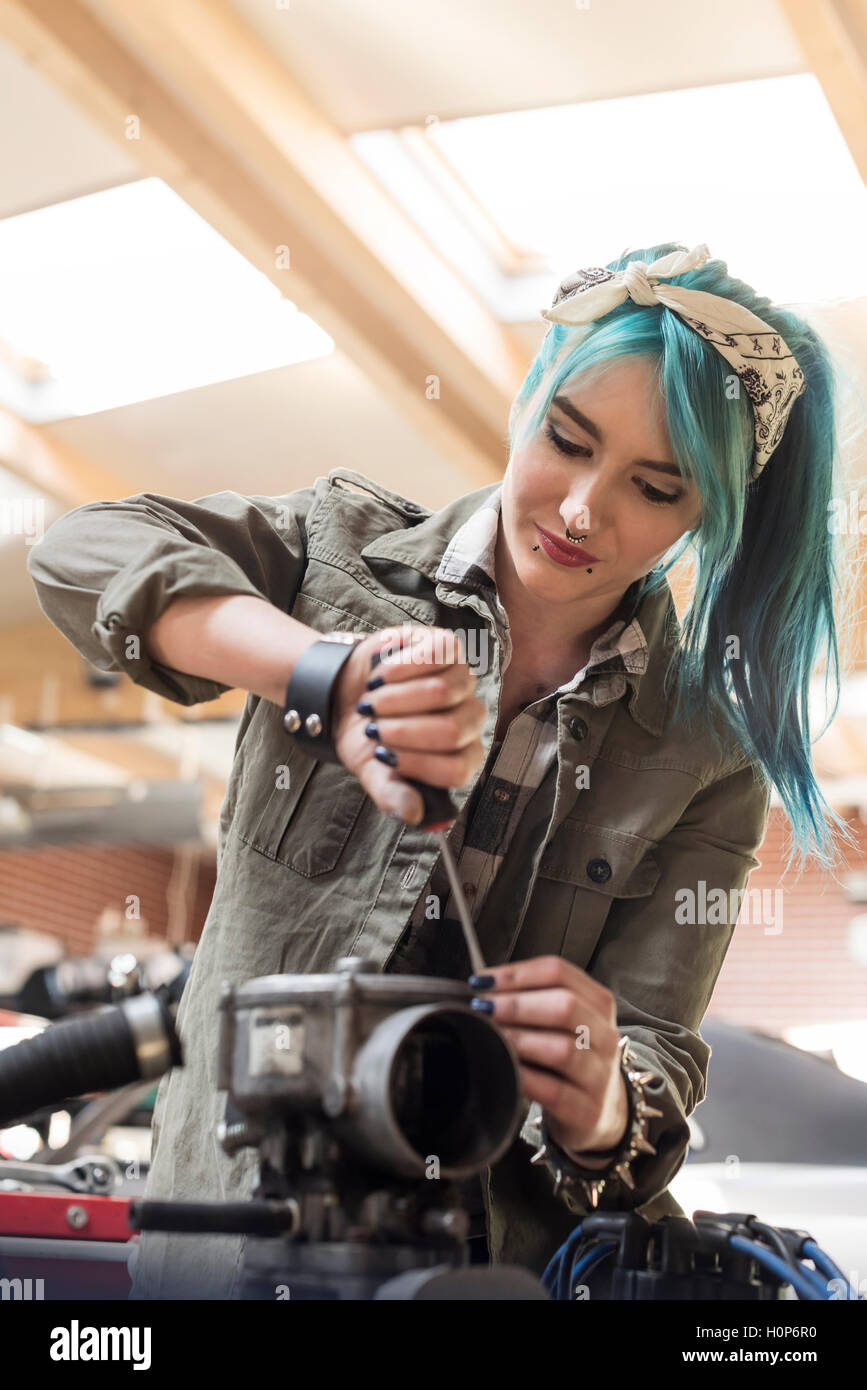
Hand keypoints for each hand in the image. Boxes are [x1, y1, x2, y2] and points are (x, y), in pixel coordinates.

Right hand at [332, 624, 486, 824]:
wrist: (345, 692)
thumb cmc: (366, 735)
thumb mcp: (372, 771)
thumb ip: (393, 795)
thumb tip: (414, 815)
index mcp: (460, 757)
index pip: (457, 769)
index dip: (418, 764)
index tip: (383, 756)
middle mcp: (469, 719)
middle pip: (453, 730)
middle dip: (405, 731)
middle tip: (373, 729)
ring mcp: (462, 681)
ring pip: (443, 691)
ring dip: (397, 699)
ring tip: (372, 703)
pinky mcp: (446, 649)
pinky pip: (434, 657)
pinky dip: (399, 669)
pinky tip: (380, 677)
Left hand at [471, 956, 628, 1158]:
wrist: (599, 1111)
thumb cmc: (570, 1058)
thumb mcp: (561, 1025)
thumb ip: (533, 1001)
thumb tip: (483, 987)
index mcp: (598, 1003)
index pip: (558, 972)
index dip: (516, 974)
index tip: (482, 982)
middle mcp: (605, 1036)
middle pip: (566, 1006)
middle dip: (517, 1004)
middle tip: (483, 1008)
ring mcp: (601, 1075)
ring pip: (563, 1049)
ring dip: (520, 1039)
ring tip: (493, 1037)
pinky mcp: (588, 1111)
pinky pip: (555, 1091)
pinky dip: (525, 1077)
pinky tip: (506, 1068)